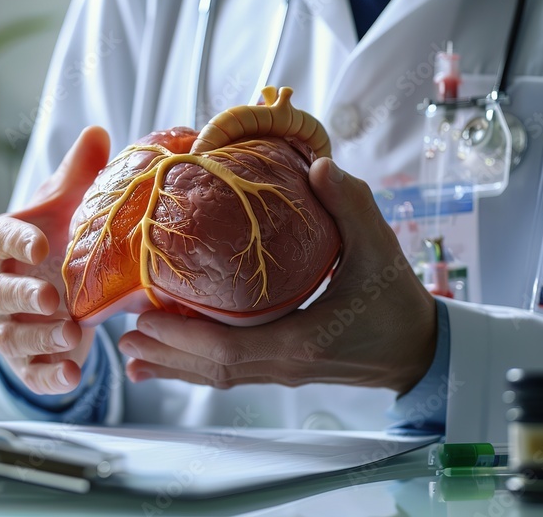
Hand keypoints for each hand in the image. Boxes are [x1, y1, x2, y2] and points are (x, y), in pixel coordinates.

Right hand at [0, 127, 110, 393]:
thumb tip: (97, 134)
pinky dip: (49, 378)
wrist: (58, 286)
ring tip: (72, 335)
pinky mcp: (22, 360)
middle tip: (52, 296)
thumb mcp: (66, 206)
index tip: (39, 241)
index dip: (12, 241)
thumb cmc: (53, 240)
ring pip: (9, 337)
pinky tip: (73, 376)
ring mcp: (0, 328)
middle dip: (20, 296)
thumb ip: (79, 173)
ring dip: (39, 338)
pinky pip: (29, 374)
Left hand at [117, 158, 437, 393]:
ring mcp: (281, 372)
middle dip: (166, 352)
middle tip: (123, 334)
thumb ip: (352, 205)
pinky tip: (168, 363)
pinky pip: (230, 373)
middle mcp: (284, 365)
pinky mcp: (281, 368)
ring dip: (174, 363)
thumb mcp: (381, 249)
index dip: (183, 339)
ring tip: (132, 352)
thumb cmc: (398, 302)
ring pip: (217, 376)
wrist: (419, 348)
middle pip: (212, 369)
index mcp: (302, 342)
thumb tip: (317, 165)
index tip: (144, 321)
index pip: (229, 351)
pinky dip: (195, 367)